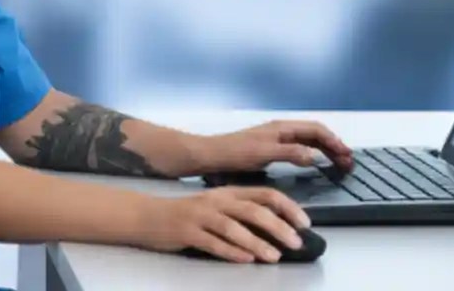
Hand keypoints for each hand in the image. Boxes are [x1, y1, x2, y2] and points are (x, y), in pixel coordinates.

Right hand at [131, 187, 310, 262]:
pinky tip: (245, 260)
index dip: (287, 207)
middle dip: (278, 227)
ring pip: (235, 228)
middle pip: (254, 211)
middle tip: (296, 242)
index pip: (265, 194)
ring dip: (257, 243)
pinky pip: (213, 243)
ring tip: (274, 256)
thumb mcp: (218, 205)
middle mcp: (218, 201)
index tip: (304, 223)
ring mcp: (202, 216)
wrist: (149, 215)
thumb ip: (243, 211)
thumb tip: (277, 226)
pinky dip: (231, 252)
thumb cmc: (189, 213)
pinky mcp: (187, 233)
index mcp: (229, 192)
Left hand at [197, 119, 353, 173]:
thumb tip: (314, 155)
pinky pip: (299, 147)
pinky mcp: (271, 148)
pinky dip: (312, 153)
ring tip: (337, 161)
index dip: (333, 141)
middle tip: (347, 160)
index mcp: (283, 127)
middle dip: (333, 145)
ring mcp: (276, 138)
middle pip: (315, 134)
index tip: (345, 154)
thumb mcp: (265, 153)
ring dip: (324, 149)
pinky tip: (314, 162)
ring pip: (308, 140)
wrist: (212, 155)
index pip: (316, 129)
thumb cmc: (235, 153)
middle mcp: (282, 130)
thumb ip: (290, 153)